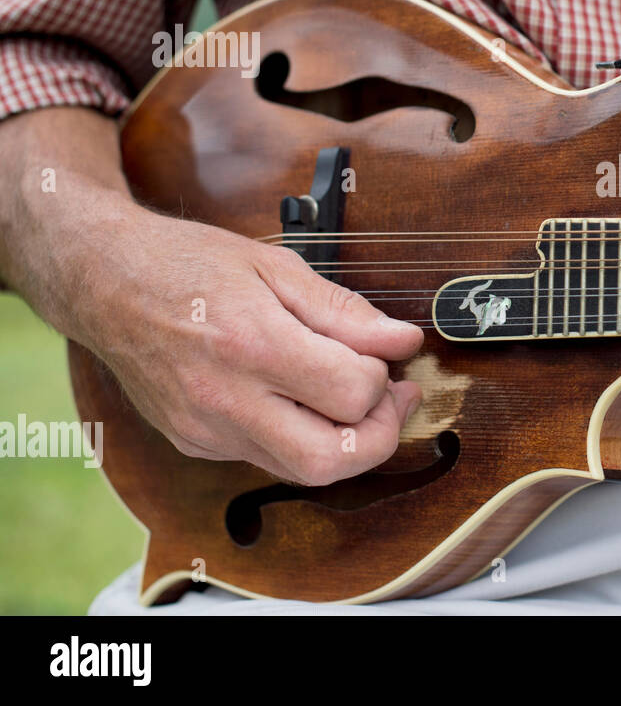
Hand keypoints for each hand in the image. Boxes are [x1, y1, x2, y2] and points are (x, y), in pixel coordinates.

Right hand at [68, 202, 425, 485]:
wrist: (103, 281)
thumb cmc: (188, 264)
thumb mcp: (277, 267)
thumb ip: (345, 311)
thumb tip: (403, 341)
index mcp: (252, 344)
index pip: (351, 394)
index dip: (384, 378)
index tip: (389, 354)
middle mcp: (225, 399)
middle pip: (330, 461)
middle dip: (379, 435)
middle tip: (392, 398)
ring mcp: (206, 430)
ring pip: (302, 471)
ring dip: (345, 443)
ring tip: (354, 396)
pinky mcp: (195, 443)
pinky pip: (268, 458)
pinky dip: (302, 437)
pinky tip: (303, 399)